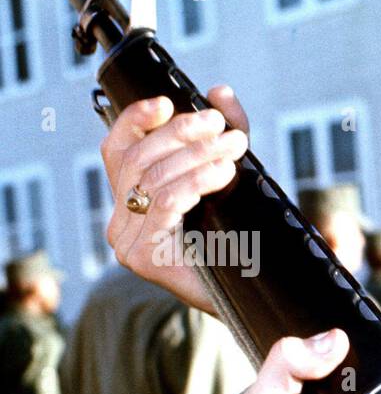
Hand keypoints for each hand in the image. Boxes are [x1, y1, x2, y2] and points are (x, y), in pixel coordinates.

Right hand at [102, 85, 250, 312]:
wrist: (251, 300)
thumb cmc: (236, 245)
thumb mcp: (227, 179)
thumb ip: (221, 137)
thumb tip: (221, 92)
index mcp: (130, 201)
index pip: (117, 148)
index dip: (135, 119)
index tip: (167, 101)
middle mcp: (120, 220)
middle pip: (138, 159)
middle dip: (183, 135)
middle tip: (223, 128)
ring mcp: (127, 242)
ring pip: (153, 179)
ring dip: (197, 156)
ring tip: (233, 149)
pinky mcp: (143, 258)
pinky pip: (165, 205)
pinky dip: (195, 182)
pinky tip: (221, 174)